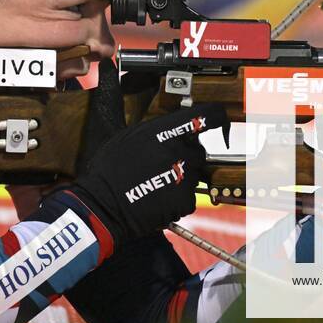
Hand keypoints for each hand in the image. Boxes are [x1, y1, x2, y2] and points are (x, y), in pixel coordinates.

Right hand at [65, 59, 228, 244]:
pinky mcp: (185, 199)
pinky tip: (158, 199)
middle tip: (164, 167)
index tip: (219, 121)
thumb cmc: (108, 172)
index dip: (216, 117)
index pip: (205, 116)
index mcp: (163, 131)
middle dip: (186, 158)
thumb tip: (162, 122)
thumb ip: (151, 128)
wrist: (103, 206)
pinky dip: (178, 200)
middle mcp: (178, 151)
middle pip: (199, 150)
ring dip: (181, 180)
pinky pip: (189, 197)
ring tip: (156, 185)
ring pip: (195, 175)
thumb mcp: (124, 137)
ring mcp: (184, 176)